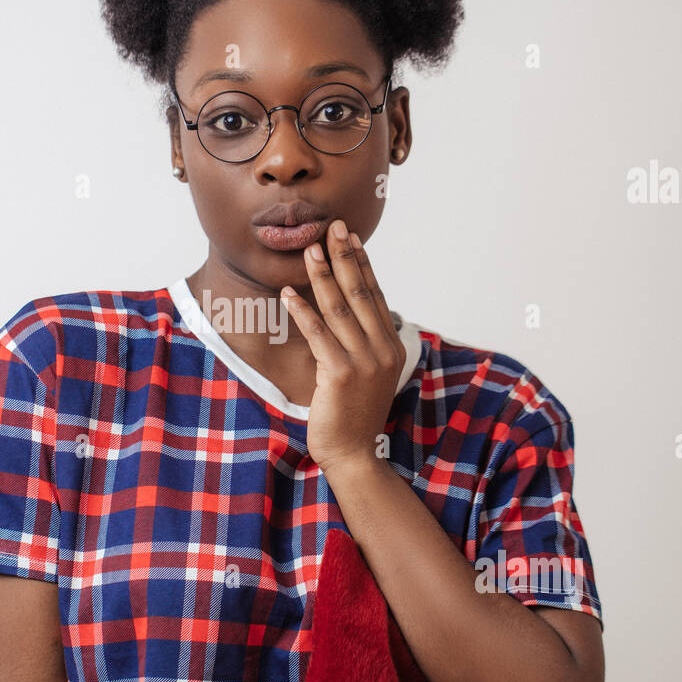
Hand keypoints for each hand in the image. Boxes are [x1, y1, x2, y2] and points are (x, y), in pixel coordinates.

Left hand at [280, 219, 405, 477]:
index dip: (362, 265)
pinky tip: (290, 293)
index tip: (350, 239)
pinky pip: (319, 335)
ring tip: (309, 250)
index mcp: (391, 346)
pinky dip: (303, 311)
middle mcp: (382, 350)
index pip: (375, 295)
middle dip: (345, 258)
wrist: (353, 453)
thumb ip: (363, 344)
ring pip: (340, 309)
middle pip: (360, 293)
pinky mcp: (341, 374)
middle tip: (333, 228)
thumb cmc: (353, 414)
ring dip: (322, 276)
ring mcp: (364, 362)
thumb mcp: (367, 374)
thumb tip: (348, 314)